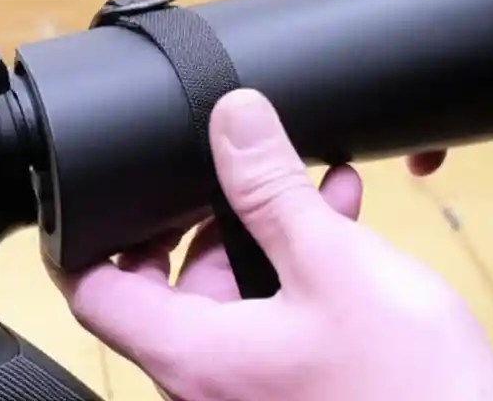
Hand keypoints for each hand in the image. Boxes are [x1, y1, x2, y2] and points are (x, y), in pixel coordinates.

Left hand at [51, 89, 492, 400]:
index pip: (94, 293)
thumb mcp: (333, 264)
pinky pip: (272, 318)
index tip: (107, 187)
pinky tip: (341, 220)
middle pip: (164, 289)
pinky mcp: (298, 388)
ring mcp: (253, 390)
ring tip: (303, 182)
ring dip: (259, 235)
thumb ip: (272, 188)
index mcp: (194, 356)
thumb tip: (231, 118)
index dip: (87, 235)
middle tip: (230, 172)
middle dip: (199, 220)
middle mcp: (209, 382)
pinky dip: (293, 268)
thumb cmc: (405, 385)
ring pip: (228, 297)